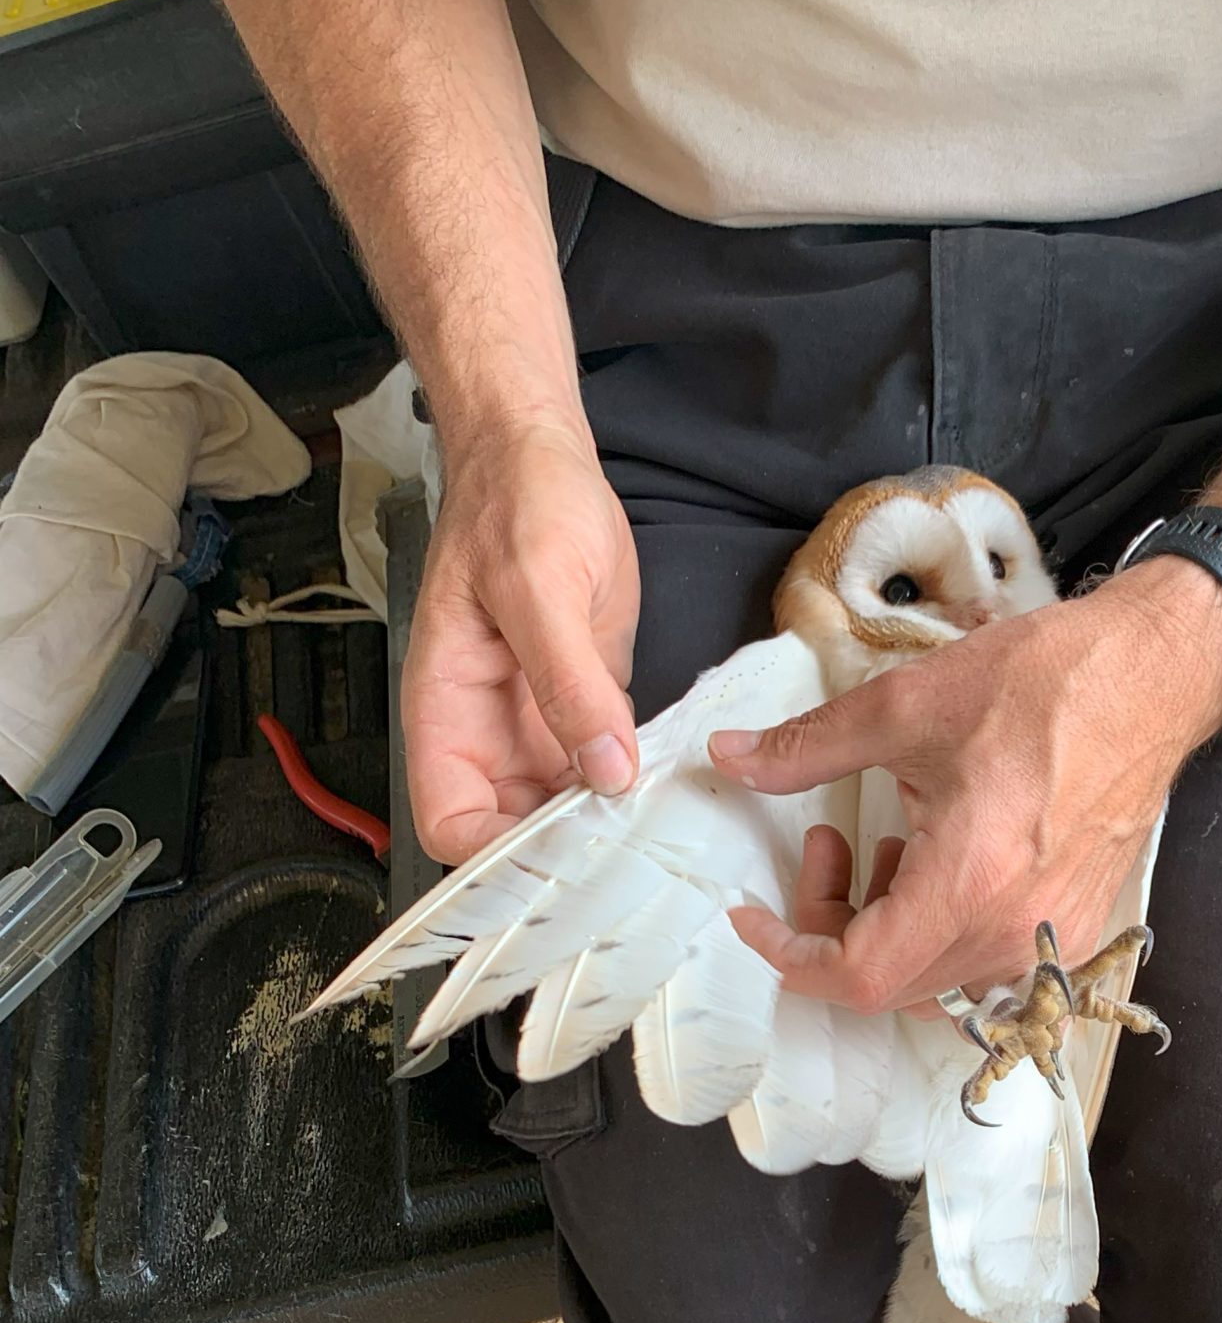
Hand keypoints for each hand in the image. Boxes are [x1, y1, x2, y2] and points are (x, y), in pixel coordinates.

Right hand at [402, 416, 640, 863]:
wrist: (542, 457)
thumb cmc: (517, 503)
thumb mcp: (539, 587)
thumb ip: (568, 684)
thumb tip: (604, 772)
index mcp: (447, 712)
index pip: (451, 826)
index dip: (496, 861)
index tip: (562, 865)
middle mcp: (487, 734)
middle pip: (510, 837)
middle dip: (564, 859)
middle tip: (632, 863)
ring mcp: (536, 727)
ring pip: (563, 815)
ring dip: (607, 831)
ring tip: (661, 840)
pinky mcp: (585, 711)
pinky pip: (605, 772)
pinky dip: (634, 791)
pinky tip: (674, 797)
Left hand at [710, 560, 1221, 1008]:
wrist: (1154, 677)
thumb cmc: (1047, 684)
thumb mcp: (906, 706)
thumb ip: (809, 748)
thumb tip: (731, 758)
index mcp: (969, 888)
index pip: (856, 977)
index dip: (790, 953)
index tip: (754, 916)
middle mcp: (1013, 934)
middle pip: (890, 983)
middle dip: (834, 924)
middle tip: (826, 841)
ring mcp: (1049, 939)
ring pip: (935, 978)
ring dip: (887, 927)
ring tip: (890, 842)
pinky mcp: (1073, 927)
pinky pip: (983, 961)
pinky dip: (938, 926)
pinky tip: (940, 854)